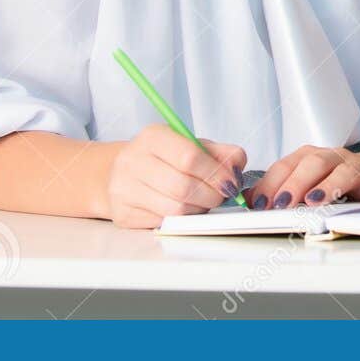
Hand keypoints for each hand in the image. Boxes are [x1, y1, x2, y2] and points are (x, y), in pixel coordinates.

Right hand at [101, 126, 245, 228]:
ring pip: (174, 209)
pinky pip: (162, 223)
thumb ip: (219, 152)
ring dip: (198, 209)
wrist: (121, 172)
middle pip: (183, 187)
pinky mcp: (122, 214)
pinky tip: (183, 209)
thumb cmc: (164, 158)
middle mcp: (133, 161)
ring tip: (202, 202)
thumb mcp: (190, 145)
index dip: (216, 173)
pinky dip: (181, 220)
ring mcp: (124, 189)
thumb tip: (238, 166)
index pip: (189, 156)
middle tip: (220, 196)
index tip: (231, 183)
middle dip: (211, 196)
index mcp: (152, 137)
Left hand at [248, 144, 359, 210]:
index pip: (289, 165)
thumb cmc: (347, 179)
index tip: (259, 204)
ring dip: (329, 185)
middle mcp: (337, 159)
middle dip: (296, 182)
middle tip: (282, 203)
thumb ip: (284, 187)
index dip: (273, 182)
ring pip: (346, 171)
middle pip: (315, 163)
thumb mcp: (314, 181)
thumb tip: (250, 199)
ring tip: (315, 201)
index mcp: (316, 158)